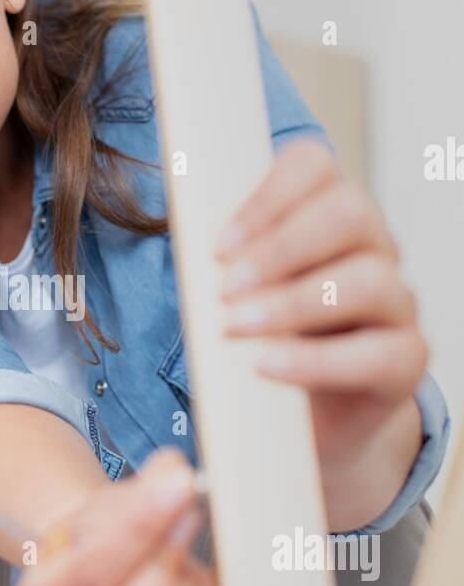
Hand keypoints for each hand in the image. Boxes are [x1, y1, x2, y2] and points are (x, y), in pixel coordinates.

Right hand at [9, 447, 226, 585]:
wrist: (108, 577)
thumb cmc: (99, 544)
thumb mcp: (102, 511)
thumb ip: (136, 492)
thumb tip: (174, 475)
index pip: (86, 579)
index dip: (136, 530)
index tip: (175, 487)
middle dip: (168, 566)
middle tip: (186, 512)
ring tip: (179, 558)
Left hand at [215, 138, 426, 525]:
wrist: (309, 419)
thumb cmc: (266, 341)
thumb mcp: (238, 294)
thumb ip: (219, 262)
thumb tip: (180, 241)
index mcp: (327, 213)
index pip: (313, 165)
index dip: (266, 196)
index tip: (217, 244)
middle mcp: (372, 247)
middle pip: (349, 212)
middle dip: (280, 248)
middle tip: (225, 287)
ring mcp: (397, 301)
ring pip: (369, 280)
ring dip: (293, 302)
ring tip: (238, 328)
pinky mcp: (406, 359)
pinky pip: (378, 353)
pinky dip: (316, 361)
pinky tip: (267, 366)